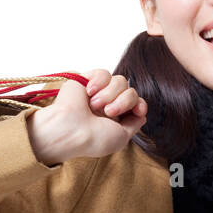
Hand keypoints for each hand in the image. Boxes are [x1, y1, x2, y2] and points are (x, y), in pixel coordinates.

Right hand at [27, 69, 148, 165]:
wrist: (71, 130)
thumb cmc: (94, 139)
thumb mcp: (122, 138)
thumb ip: (134, 124)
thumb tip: (141, 113)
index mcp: (115, 118)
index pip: (137, 104)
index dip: (140, 105)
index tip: (137, 111)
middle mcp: (107, 104)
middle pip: (131, 91)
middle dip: (123, 101)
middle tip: (108, 112)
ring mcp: (97, 92)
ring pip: (120, 81)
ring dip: (110, 94)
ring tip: (94, 105)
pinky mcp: (85, 80)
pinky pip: (104, 73)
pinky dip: (99, 82)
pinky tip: (89, 92)